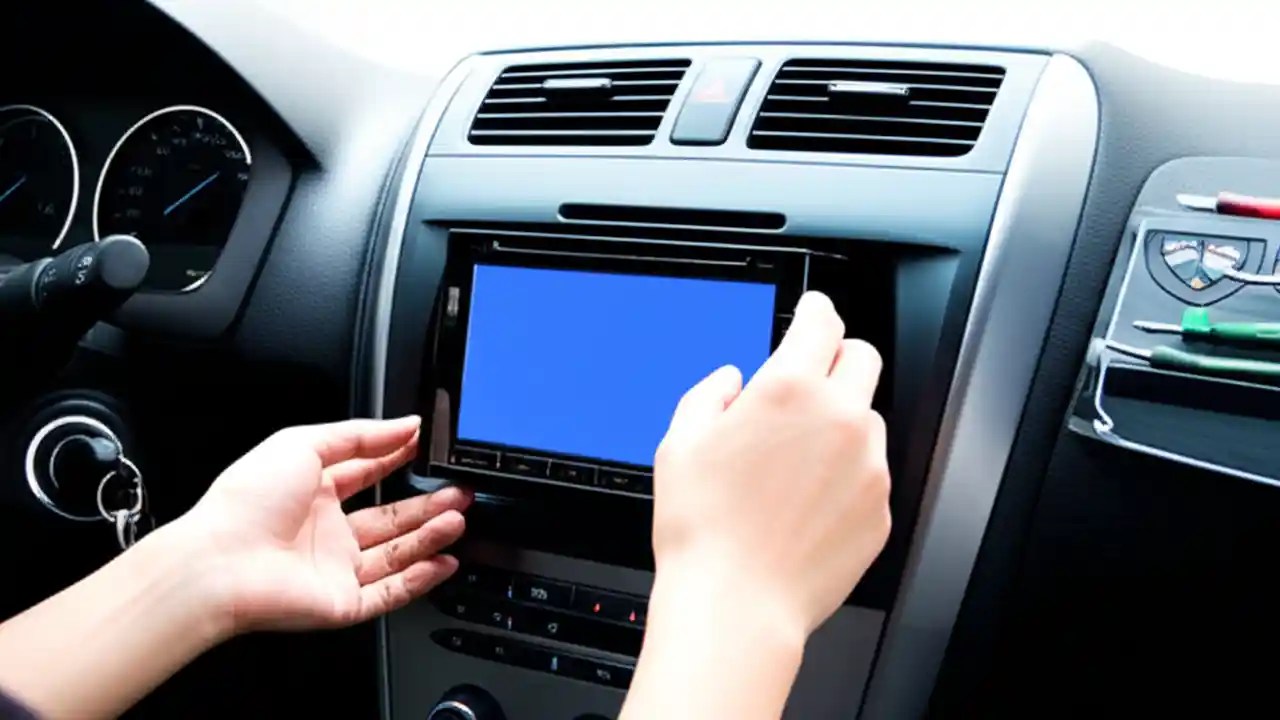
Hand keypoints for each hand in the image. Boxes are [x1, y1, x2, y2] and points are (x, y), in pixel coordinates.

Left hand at [179, 415, 471, 633]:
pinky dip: (422, 579)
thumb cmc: (245, 502)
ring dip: (431, 535)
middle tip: (460, 489)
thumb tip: (403, 425)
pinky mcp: (343, 602)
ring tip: (458, 516)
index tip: (430, 448)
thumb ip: (358, 434)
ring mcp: (335, 568)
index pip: (367, 473)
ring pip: (397, 553)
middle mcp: (325, 532)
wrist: (218, 563)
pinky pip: (392, 592)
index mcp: (312, 492)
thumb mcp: (301, 443)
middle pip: (391, 517)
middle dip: (428, 502)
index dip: (400, 460)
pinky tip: (445, 561)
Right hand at [652, 291, 889, 637]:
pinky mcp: (879, 508)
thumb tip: (732, 382)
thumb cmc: (703, 528)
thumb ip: (710, 394)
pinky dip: (846, 474)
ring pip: (868, 417)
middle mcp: (841, 419)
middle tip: (807, 379)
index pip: (822, 321)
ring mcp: (868, 465)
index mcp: (789, 390)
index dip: (815, 309)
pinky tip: (806, 501)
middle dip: (836, 357)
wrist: (736, 604)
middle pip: (862, 357)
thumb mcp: (680, 442)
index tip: (812, 312)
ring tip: (795, 462)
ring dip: (840, 421)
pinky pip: (871, 472)